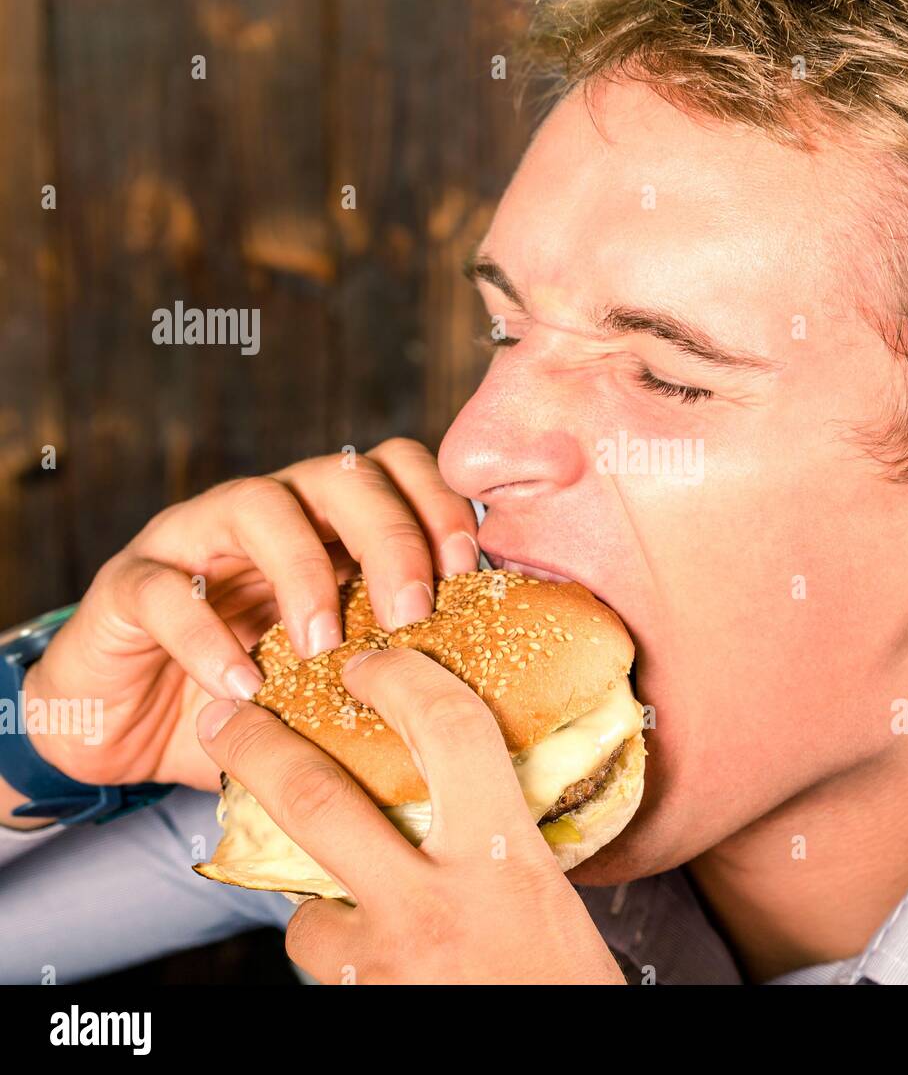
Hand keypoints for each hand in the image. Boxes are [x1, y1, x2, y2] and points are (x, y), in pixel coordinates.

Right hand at [21, 438, 479, 793]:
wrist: (129, 730)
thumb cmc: (255, 698)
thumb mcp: (335, 682)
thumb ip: (394, 668)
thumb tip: (487, 693)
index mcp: (329, 523)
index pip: (397, 469)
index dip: (439, 505)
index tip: (467, 571)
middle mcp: (270, 512)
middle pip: (343, 475)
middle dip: (390, 537)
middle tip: (409, 615)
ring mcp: (196, 537)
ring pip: (257, 505)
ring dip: (304, 573)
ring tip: (323, 648)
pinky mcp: (130, 582)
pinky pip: (168, 589)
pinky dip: (208, 637)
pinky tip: (243, 689)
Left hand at [195, 647, 625, 984]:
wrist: (555, 1072)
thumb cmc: (569, 990)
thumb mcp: (553, 900)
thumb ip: (509, 846)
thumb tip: (481, 803)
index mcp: (504, 860)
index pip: (449, 731)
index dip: (403, 679)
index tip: (374, 664)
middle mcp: (434, 905)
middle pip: (319, 802)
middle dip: (258, 749)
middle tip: (224, 719)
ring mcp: (385, 962)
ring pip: (306, 907)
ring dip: (317, 893)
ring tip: (346, 895)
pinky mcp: (360, 1002)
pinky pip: (324, 962)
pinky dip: (337, 948)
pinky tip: (370, 954)